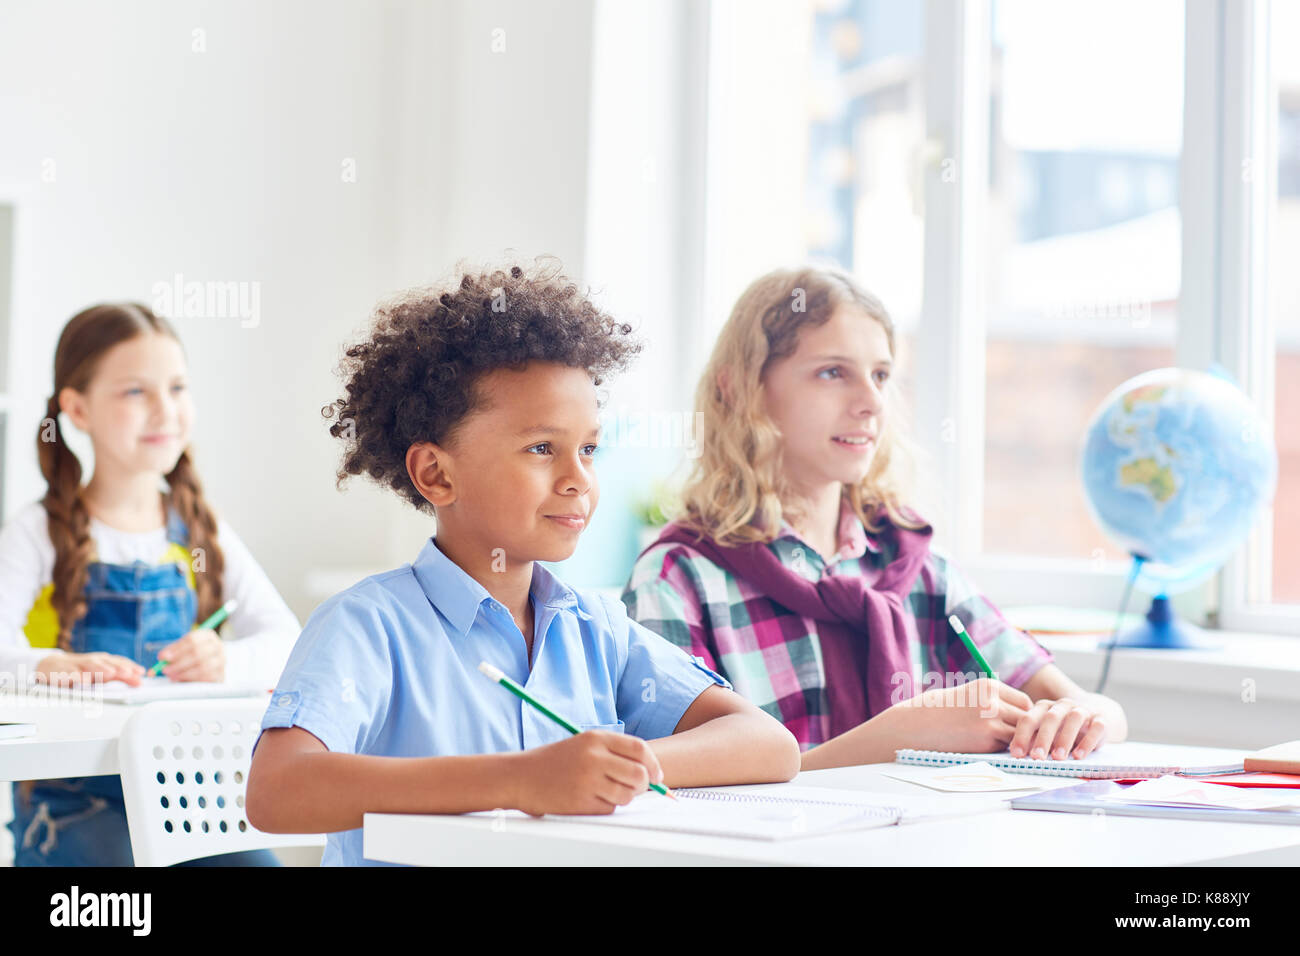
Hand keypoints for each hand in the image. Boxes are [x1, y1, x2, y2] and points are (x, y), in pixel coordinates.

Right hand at [35, 651, 144, 686]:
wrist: (51, 665)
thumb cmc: (81, 671)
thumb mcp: (101, 674)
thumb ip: (121, 677)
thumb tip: (140, 681)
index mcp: (102, 661)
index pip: (118, 662)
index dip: (130, 666)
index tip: (141, 672)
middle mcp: (91, 661)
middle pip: (106, 663)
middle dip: (118, 667)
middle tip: (128, 673)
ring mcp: (76, 665)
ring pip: (89, 666)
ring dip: (100, 669)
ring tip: (110, 674)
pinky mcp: (61, 671)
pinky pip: (68, 674)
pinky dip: (75, 677)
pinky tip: (81, 681)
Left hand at [156, 628, 225, 681]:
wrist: (207, 667)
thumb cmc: (190, 656)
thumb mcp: (182, 650)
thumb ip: (172, 652)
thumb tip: (162, 657)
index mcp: (208, 636)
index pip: (192, 640)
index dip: (176, 649)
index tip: (162, 657)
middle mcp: (218, 646)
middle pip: (198, 653)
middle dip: (178, 663)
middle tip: (165, 669)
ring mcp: (221, 661)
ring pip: (203, 667)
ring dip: (184, 673)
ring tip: (172, 676)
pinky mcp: (221, 675)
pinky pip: (207, 678)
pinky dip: (192, 680)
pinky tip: (181, 680)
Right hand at [511, 731, 663, 816]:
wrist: (521, 776)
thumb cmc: (555, 761)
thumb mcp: (584, 745)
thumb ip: (614, 753)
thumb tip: (649, 772)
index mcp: (596, 738)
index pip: (639, 749)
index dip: (653, 764)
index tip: (656, 775)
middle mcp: (594, 757)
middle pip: (639, 774)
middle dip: (643, 785)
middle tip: (636, 788)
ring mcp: (587, 779)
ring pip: (627, 794)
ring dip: (624, 797)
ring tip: (607, 791)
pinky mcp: (581, 800)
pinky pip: (610, 808)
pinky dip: (606, 806)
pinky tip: (590, 798)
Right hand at [889, 678, 1032, 753]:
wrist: (919, 724)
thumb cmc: (945, 712)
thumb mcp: (971, 695)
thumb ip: (996, 701)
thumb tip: (1024, 717)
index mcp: (989, 686)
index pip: (1024, 702)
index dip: (1024, 715)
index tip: (1018, 725)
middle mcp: (992, 700)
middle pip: (1026, 717)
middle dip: (1024, 729)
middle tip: (1020, 739)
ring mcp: (990, 719)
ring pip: (1020, 733)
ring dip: (1016, 741)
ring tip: (1008, 746)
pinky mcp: (986, 738)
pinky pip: (1007, 745)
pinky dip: (1004, 749)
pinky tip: (992, 749)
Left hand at [1009, 697, 1107, 760]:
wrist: (1095, 716)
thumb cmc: (1063, 729)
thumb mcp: (1047, 733)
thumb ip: (1033, 740)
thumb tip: (1018, 755)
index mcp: (1044, 707)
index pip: (1029, 718)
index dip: (1021, 736)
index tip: (1017, 754)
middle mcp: (1062, 705)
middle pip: (1050, 718)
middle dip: (1042, 738)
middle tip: (1037, 757)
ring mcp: (1083, 710)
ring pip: (1074, 719)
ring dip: (1065, 739)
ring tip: (1058, 758)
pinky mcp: (1100, 719)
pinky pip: (1096, 727)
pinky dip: (1088, 741)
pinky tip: (1079, 756)